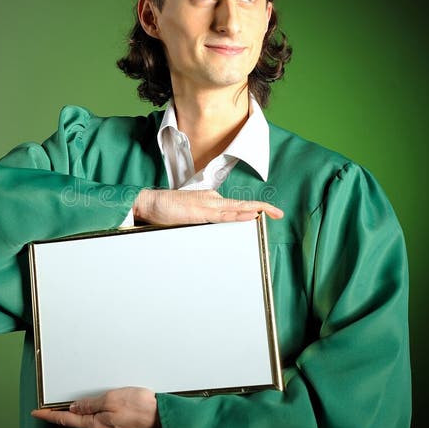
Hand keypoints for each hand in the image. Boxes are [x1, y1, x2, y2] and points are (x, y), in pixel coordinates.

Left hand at [31, 387, 159, 427]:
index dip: (48, 416)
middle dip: (61, 414)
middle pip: (75, 422)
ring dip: (78, 413)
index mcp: (94, 425)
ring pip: (88, 420)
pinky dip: (92, 412)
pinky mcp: (119, 427)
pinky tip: (94, 405)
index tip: (36, 413)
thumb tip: (74, 408)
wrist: (161, 418)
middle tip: (49, 407)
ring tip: (69, 404)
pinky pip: (100, 419)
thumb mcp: (111, 399)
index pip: (65, 420)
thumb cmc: (139, 408)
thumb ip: (90, 404)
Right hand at [133, 188, 283, 225]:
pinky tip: (251, 215)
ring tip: (272, 212)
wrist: (150, 203)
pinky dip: (239, 215)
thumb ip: (202, 220)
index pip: (236, 205)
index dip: (252, 208)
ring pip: (237, 208)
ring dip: (255, 210)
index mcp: (210, 201)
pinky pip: (224, 214)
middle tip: (279, 213)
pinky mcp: (201, 211)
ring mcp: (208, 204)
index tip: (265, 212)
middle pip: (241, 204)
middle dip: (261, 208)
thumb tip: (213, 228)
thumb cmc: (166, 211)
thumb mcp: (188, 217)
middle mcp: (212, 199)